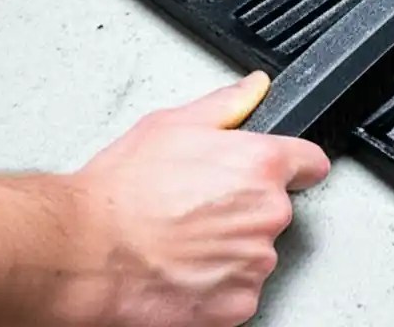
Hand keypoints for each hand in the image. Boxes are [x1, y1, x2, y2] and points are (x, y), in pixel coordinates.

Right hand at [70, 71, 329, 325]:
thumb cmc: (121, 193)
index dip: (293, 166)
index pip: (309, 163)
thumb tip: (255, 89)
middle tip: (197, 210)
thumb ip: (226, 106)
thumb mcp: (171, 125)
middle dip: (245, 210)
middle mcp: (267, 213)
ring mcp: (254, 262)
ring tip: (181, 242)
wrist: (84, 251)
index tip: (280, 174)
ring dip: (229, 251)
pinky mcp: (238, 304)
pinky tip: (182, 270)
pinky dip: (216, 288)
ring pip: (255, 253)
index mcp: (260, 164)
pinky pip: (239, 292)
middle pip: (274, 210)